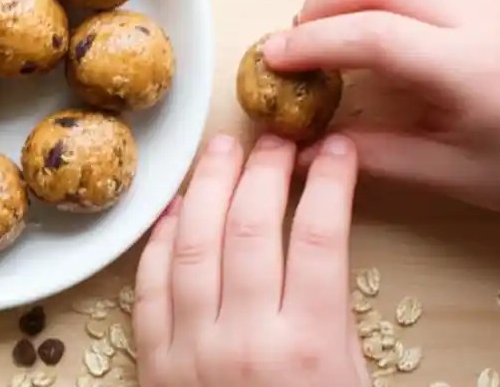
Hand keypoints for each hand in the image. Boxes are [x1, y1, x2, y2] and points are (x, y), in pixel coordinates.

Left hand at [134, 134, 367, 386]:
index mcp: (310, 346)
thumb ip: (333, 315)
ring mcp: (193, 350)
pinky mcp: (155, 363)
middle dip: (264, 169)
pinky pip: (150, 287)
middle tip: (274, 138)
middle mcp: (246, 340)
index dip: (329, 181)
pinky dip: (160, 241)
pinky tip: (176, 208)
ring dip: (208, 186)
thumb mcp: (349, 379)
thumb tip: (317, 239)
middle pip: (249, 227)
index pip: (319, 237)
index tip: (336, 148)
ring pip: (193, 245)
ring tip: (223, 149)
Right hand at [261, 0, 499, 224]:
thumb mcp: (452, 176)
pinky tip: (367, 40)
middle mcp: (478, 19)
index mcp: (469, 67)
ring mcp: (488, 4)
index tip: (270, 59)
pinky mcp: (491, 5)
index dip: (311, 42)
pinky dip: (376, 0)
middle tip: (291, 44)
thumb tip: (302, 153)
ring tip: (322, 41)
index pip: (371, 32)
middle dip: (321, 3)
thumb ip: (372, 157)